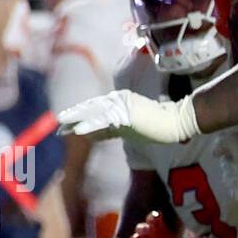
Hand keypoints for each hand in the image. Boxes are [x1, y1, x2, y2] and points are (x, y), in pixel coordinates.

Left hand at [56, 89, 198, 143]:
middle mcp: (119, 100)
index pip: (96, 111)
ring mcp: (122, 105)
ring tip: (61, 125)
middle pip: (92, 109)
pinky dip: (90, 126)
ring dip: (77, 119)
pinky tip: (78, 132)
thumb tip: (98, 136)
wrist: (178, 121)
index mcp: (121, 103)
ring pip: (95, 113)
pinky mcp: (126, 114)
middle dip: (74, 116)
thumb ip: (117, 129)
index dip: (81, 118)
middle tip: (59, 124)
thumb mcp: (134, 128)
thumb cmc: (161, 125)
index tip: (66, 126)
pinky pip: (104, 121)